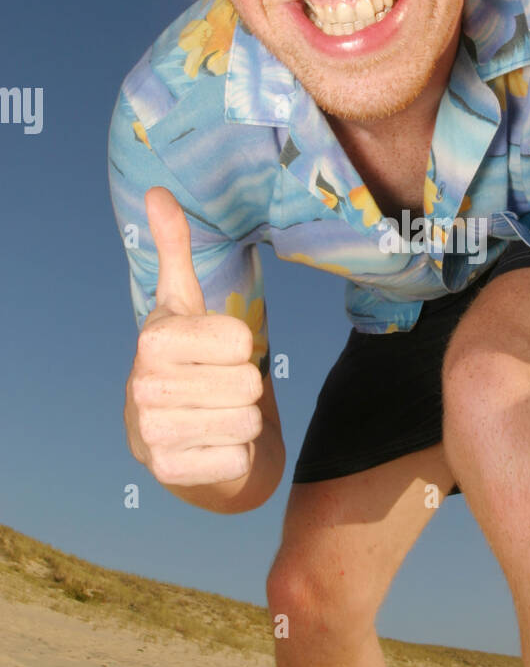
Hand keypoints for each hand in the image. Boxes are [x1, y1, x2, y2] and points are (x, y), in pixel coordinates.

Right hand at [124, 187, 263, 485]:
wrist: (174, 435)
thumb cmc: (188, 360)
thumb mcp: (183, 304)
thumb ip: (174, 250)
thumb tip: (158, 193)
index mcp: (154, 340)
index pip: (240, 341)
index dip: (241, 349)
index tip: (218, 353)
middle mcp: (144, 387)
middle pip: (248, 383)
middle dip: (245, 387)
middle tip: (219, 389)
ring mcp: (153, 434)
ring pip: (247, 422)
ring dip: (244, 421)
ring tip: (217, 415)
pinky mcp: (169, 473)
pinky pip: (238, 459)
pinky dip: (236, 455)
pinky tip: (212, 446)